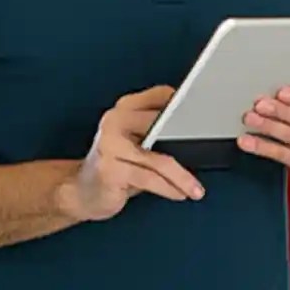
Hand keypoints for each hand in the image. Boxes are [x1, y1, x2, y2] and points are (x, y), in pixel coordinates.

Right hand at [61, 86, 205, 221]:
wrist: (81, 192)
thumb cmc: (116, 167)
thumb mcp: (134, 143)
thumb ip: (156, 130)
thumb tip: (196, 132)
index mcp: (123, 108)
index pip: (161, 96)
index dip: (184, 104)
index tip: (204, 115)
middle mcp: (115, 121)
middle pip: (163, 126)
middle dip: (189, 141)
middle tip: (207, 149)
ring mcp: (110, 144)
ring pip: (159, 160)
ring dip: (182, 178)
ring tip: (196, 189)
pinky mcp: (111, 169)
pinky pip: (149, 179)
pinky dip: (169, 188)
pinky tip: (179, 193)